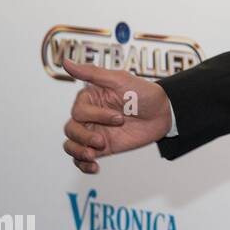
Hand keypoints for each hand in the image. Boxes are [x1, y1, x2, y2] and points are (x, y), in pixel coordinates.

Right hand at [60, 57, 172, 173]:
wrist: (164, 113)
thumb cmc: (143, 93)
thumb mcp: (119, 79)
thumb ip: (91, 73)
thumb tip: (65, 62)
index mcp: (89, 99)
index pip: (78, 111)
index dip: (96, 116)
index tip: (118, 118)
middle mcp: (89, 115)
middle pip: (70, 129)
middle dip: (84, 137)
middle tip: (103, 140)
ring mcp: (94, 131)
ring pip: (71, 144)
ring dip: (78, 152)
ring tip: (93, 156)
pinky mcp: (102, 147)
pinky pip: (82, 158)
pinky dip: (83, 165)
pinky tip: (94, 167)